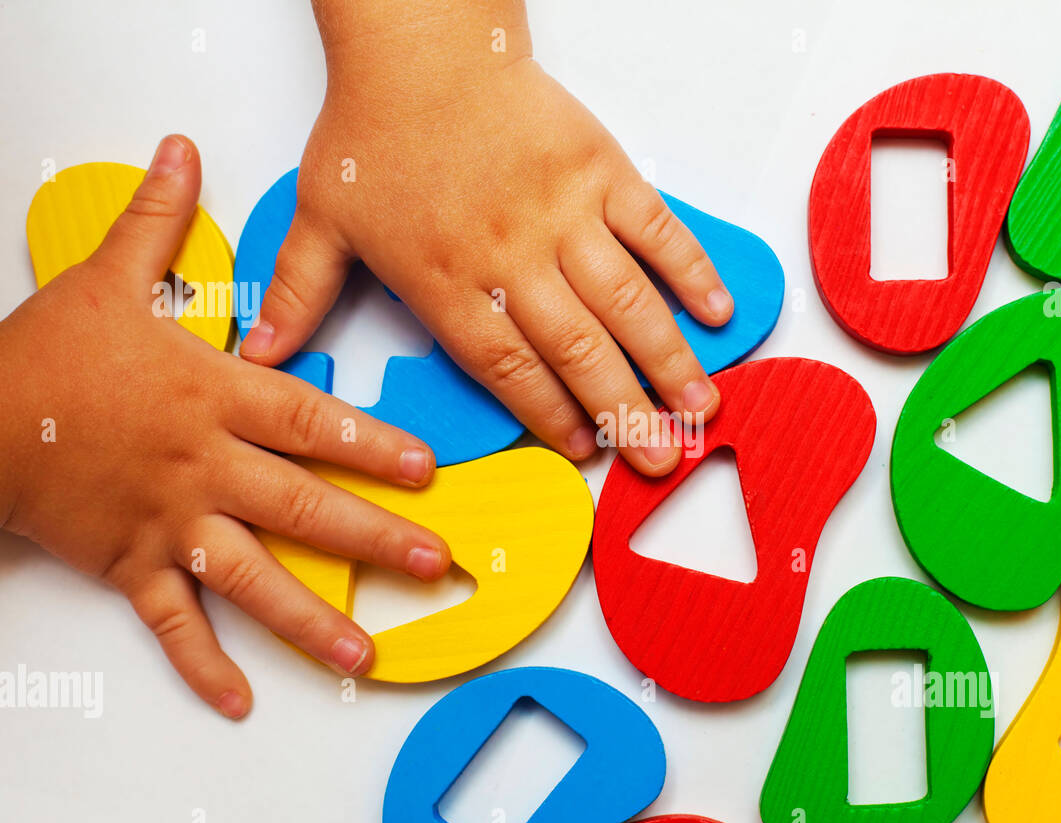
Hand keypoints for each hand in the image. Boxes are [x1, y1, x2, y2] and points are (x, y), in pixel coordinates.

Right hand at [0, 136, 449, 718]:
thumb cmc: (44, 356)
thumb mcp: (104, 275)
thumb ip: (159, 219)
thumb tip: (182, 152)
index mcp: (211, 397)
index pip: (309, 421)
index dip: (372, 444)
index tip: (428, 470)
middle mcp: (202, 465)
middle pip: (301, 505)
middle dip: (373, 535)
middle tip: (435, 564)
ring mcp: (167, 521)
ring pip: (251, 575)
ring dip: (309, 617)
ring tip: (364, 652)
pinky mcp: (129, 562)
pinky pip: (171, 622)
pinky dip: (204, 663)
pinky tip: (241, 699)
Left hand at [241, 0, 733, 475]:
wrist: (419, 42)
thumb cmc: (374, 128)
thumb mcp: (320, 215)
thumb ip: (297, 292)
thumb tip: (259, 356)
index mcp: (445, 278)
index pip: (508, 369)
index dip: (551, 418)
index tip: (584, 454)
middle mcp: (511, 255)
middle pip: (578, 351)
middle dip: (624, 413)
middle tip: (659, 459)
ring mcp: (564, 211)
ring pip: (627, 301)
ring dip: (668, 360)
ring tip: (700, 409)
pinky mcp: (600, 168)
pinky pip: (656, 228)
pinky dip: (690, 270)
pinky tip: (718, 314)